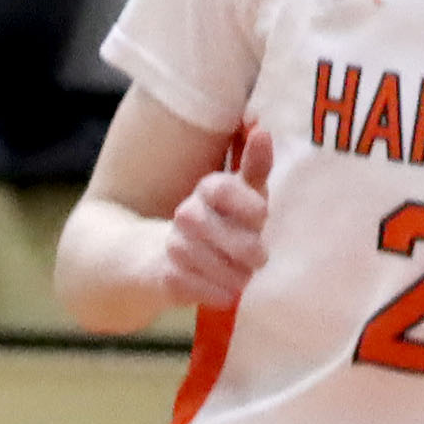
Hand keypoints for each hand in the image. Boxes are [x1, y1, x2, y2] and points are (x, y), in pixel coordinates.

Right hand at [159, 128, 273, 309]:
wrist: (161, 260)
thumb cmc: (219, 222)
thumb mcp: (242, 194)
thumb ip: (256, 166)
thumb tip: (262, 130)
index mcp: (208, 188)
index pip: (224, 188)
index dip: (247, 204)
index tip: (262, 217)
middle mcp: (187, 214)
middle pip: (222, 231)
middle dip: (247, 248)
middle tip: (260, 258)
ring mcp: (173, 245)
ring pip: (211, 263)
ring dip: (235, 275)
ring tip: (244, 276)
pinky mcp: (165, 277)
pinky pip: (197, 288)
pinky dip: (217, 293)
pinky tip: (226, 292)